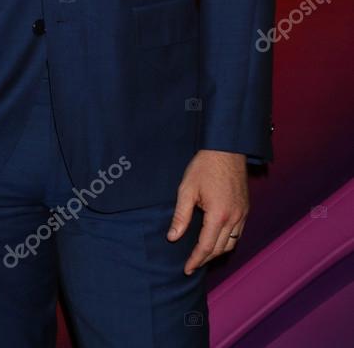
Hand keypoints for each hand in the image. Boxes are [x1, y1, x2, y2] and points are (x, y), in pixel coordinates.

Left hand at [167, 149, 248, 274]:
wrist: (227, 149)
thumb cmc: (205, 166)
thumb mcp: (187, 189)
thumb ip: (181, 215)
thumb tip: (173, 237)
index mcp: (218, 215)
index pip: (206, 247)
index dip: (195, 260)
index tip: (186, 269)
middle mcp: (234, 218)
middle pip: (219, 249)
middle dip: (205, 260)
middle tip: (192, 265)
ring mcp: (242, 214)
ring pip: (231, 243)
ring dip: (217, 252)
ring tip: (203, 256)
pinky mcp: (245, 209)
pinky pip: (238, 233)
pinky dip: (227, 241)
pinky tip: (217, 240)